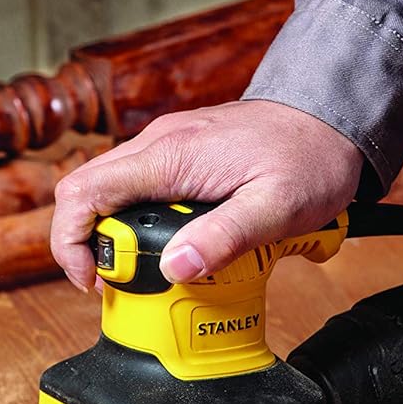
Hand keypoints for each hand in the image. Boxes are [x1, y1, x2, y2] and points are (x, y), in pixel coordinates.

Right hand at [50, 100, 363, 290]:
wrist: (332, 118)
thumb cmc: (310, 157)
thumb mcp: (277, 206)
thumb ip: (226, 237)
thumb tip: (177, 267)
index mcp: (170, 155)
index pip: (83, 192)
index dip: (70, 242)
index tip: (94, 281)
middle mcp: (157, 146)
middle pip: (85, 194)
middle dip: (92, 246)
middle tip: (126, 285)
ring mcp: (165, 149)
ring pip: (110, 194)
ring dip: (119, 237)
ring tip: (153, 271)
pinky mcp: (178, 157)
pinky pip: (139, 191)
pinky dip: (142, 223)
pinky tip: (176, 244)